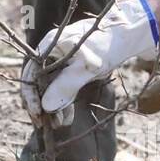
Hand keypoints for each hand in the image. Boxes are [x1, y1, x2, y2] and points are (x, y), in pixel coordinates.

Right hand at [20, 0, 158, 126]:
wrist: (128, 35)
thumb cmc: (107, 46)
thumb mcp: (86, 68)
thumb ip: (65, 86)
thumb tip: (45, 106)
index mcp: (49, 46)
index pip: (31, 74)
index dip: (31, 96)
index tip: (38, 114)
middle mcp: (51, 52)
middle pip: (38, 82)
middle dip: (43, 105)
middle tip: (47, 125)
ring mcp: (61, 60)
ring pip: (51, 87)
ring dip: (54, 106)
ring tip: (60, 124)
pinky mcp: (71, 68)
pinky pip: (62, 88)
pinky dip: (64, 102)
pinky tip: (67, 118)